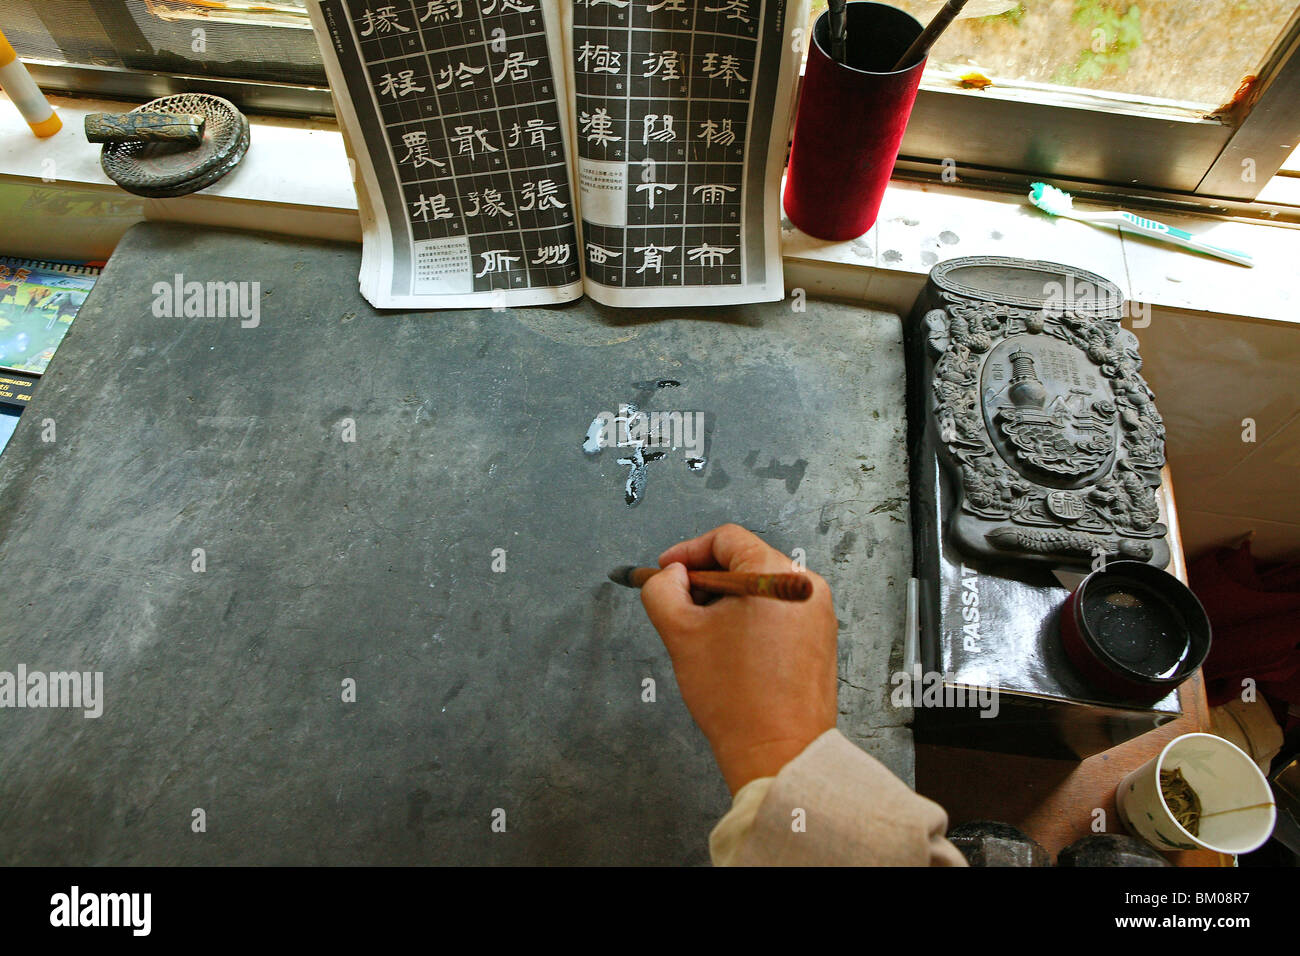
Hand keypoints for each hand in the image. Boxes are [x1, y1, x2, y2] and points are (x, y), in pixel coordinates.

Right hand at [639, 524, 837, 793]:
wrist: (778, 752)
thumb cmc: (735, 697)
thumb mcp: (680, 633)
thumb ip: (664, 590)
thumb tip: (671, 575)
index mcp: (777, 574)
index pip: (726, 539)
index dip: (688, 551)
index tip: (667, 571)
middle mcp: (806, 587)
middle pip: (745, 561)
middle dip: (706, 580)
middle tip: (679, 605)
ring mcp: (818, 614)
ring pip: (761, 588)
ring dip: (726, 601)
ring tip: (703, 633)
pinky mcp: (821, 640)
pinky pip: (779, 612)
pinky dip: (750, 620)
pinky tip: (730, 649)